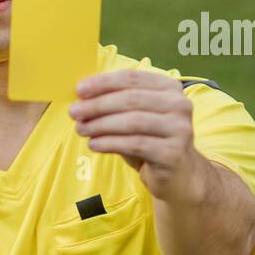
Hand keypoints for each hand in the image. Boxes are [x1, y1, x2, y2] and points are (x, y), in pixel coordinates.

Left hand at [68, 69, 206, 203]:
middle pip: (131, 99)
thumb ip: (115, 106)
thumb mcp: (134, 118)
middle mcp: (179, 105)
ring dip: (101, 124)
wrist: (178, 175)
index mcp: (169, 88)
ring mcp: (180, 128)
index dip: (104, 82)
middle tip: (74, 112)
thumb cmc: (151, 141)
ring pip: (133, 121)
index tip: (79, 89)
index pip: (132, 79)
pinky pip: (135, 144)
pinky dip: (110, 143)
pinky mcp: (173, 152)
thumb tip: (81, 100)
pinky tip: (94, 144)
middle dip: (98, 105)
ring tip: (81, 129)